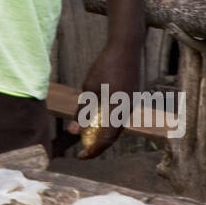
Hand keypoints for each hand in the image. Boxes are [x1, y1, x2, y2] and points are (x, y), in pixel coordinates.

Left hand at [66, 40, 141, 159]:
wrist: (126, 48)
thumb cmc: (105, 65)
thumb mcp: (89, 88)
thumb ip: (83, 111)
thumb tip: (74, 131)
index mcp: (118, 109)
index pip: (107, 138)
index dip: (94, 150)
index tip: (81, 156)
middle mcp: (128, 110)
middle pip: (114, 137)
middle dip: (98, 146)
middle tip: (83, 152)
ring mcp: (132, 105)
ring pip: (117, 128)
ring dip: (103, 136)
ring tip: (87, 139)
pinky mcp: (131, 99)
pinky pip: (119, 118)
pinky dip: (108, 125)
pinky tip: (97, 123)